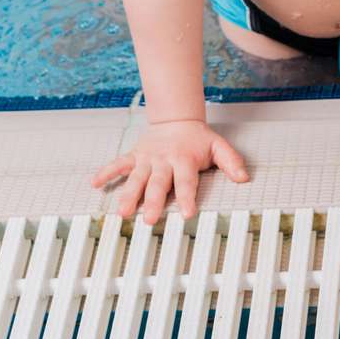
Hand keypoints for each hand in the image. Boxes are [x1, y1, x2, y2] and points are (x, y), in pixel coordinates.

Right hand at [92, 119, 248, 223]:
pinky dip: (106, 172)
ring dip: (128, 195)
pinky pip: (118, 164)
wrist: (176, 118)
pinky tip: (95, 183)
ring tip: (122, 212)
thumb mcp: (218, 146)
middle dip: (153, 202)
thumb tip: (243, 178)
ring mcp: (147, 158)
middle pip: (158, 183)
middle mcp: (164, 160)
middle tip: (148, 220)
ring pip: (136, 178)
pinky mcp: (134, 156)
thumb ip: (231, 162)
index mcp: (184, 159)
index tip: (187, 213)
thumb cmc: (198, 139)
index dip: (187, 197)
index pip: (186, 181)